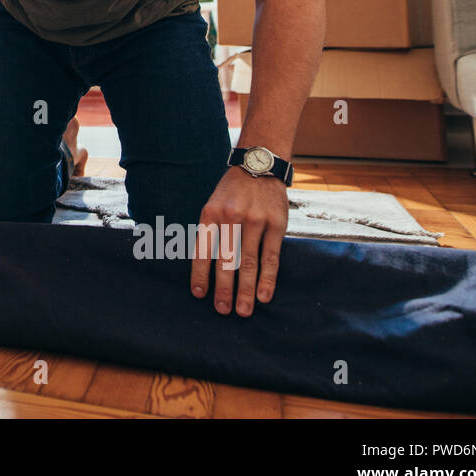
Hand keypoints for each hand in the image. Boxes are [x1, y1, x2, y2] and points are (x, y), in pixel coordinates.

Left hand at [189, 166, 288, 316]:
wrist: (259, 166)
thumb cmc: (232, 192)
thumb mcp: (213, 205)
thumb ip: (211, 232)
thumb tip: (205, 268)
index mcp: (211, 213)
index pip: (203, 249)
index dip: (201, 274)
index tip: (199, 294)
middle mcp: (232, 217)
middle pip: (226, 260)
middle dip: (224, 288)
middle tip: (222, 310)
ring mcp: (255, 221)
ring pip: (249, 262)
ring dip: (246, 289)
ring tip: (242, 310)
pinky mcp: (276, 224)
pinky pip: (271, 257)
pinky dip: (267, 278)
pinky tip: (264, 295)